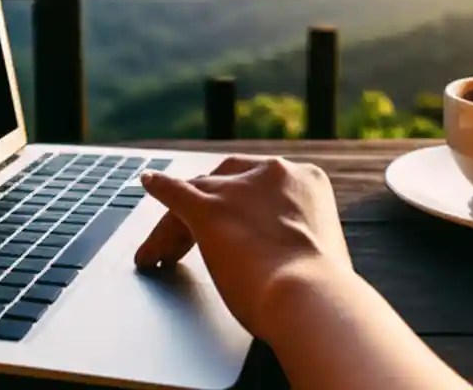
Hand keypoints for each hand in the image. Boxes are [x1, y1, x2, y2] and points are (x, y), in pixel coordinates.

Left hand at [134, 155, 351, 337]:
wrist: (311, 298)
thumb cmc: (323, 292)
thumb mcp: (322, 252)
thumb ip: (301, 241)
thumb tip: (291, 256)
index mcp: (306, 180)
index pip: (261, 186)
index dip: (243, 207)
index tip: (237, 226)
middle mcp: (272, 174)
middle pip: (227, 183)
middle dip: (212, 210)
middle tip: (196, 242)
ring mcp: (237, 189)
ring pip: (198, 193)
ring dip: (178, 225)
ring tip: (163, 251)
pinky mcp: (208, 209)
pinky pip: (175, 192)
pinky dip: (160, 188)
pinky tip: (149, 184)